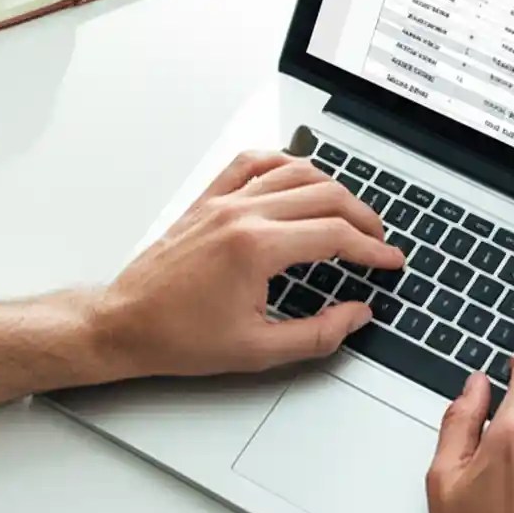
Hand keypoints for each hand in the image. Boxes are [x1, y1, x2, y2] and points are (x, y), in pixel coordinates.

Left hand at [92, 151, 403, 377]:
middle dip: (363, 218)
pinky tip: (299, 177)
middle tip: (377, 241)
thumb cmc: (178, 337)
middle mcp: (243, 215)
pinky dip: (284, 163)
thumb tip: (356, 315)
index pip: (335, 236)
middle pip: (325, 196)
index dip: (372, 249)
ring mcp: (224, 201)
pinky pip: (253, 163)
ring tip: (349, 213)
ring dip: (332, 189)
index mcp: (257, 249)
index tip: (389, 260)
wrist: (123, 323)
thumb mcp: (258, 350)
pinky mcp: (208, 199)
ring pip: (296, 172)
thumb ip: (318, 334)